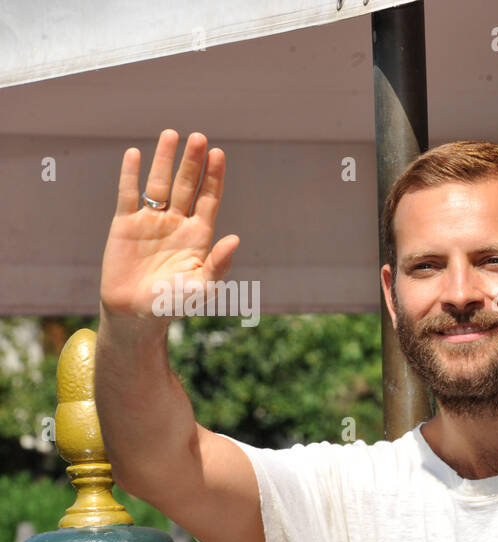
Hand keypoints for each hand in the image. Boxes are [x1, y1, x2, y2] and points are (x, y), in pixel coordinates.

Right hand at [100, 129, 238, 325]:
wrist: (135, 313)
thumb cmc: (173, 304)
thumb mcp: (201, 287)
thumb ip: (218, 264)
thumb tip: (235, 239)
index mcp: (198, 236)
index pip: (208, 199)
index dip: (214, 177)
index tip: (219, 153)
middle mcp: (177, 223)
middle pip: (186, 185)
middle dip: (193, 162)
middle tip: (199, 137)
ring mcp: (151, 221)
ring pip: (159, 183)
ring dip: (164, 160)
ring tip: (172, 134)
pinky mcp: (125, 224)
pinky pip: (128, 194)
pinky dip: (131, 174)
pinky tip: (135, 154)